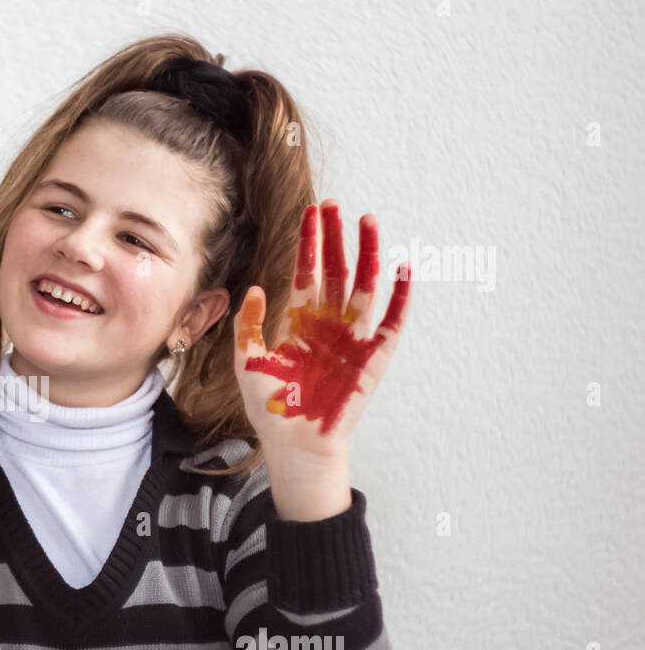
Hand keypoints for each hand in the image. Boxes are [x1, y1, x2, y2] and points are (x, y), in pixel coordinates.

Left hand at [232, 199, 411, 462]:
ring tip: (367, 221)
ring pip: (365, 286)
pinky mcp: (373, 357)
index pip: (307, 273)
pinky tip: (402, 268)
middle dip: (336, 238)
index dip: (309, 243)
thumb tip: (256, 288)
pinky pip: (391, 322)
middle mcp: (328, 324)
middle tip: (334, 205)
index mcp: (300, 323)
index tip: (311, 213)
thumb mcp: (248, 362)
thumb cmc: (271, 408)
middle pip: (336, 271)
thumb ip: (250, 325)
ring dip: (368, 253)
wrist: (294, 444)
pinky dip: (400, 296)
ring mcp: (352, 338)